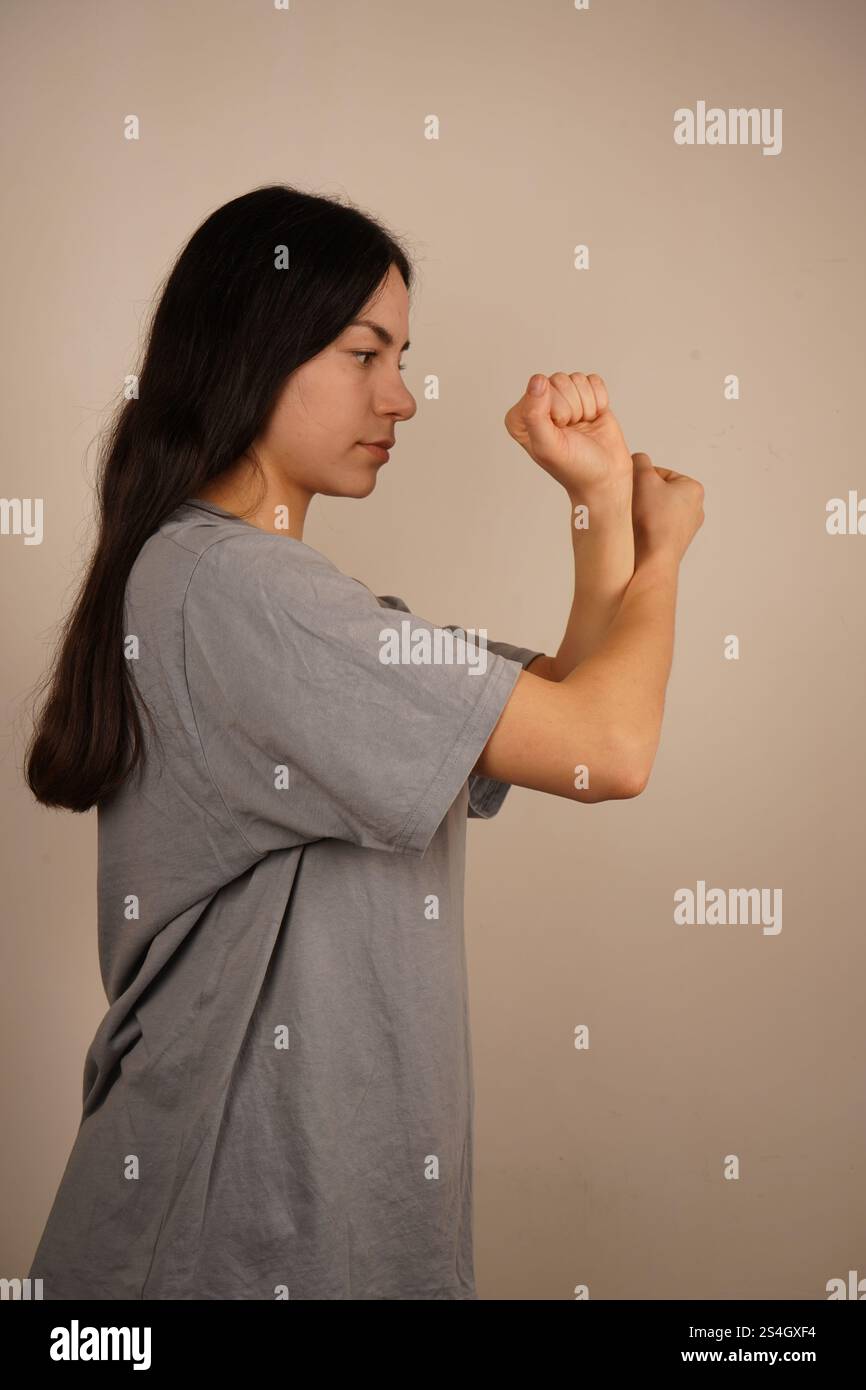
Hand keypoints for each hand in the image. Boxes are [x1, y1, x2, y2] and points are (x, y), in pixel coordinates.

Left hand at [503, 372, 632, 495]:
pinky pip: (593, 380)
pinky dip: (599, 401)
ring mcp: (562, 398)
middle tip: (572, 431)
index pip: (539, 389)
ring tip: (582, 426)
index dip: (556, 411)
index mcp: (520, 417)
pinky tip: (593, 418)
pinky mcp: (583, 394)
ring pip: (577, 379)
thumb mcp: (549, 447)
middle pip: (559, 381)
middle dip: (573, 408)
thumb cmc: (575, 466)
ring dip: (586, 406)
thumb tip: (537, 380)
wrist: (606, 475)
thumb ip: (535, 415)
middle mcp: (538, 404)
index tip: (559, 433)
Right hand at [631, 452, 704, 566]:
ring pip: (656, 510)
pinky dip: (645, 527)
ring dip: (641, 512)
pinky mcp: (675, 544)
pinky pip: (656, 528)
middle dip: (642, 495)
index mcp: (694, 489)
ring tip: (634, 520)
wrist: (652, 560)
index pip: (659, 473)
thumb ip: (639, 461)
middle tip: (631, 504)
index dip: (640, 479)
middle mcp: (696, 509)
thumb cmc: (651, 521)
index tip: (632, 490)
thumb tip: (637, 460)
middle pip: (658, 492)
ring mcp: (686, 528)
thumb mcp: (642, 478)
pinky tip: (638, 533)